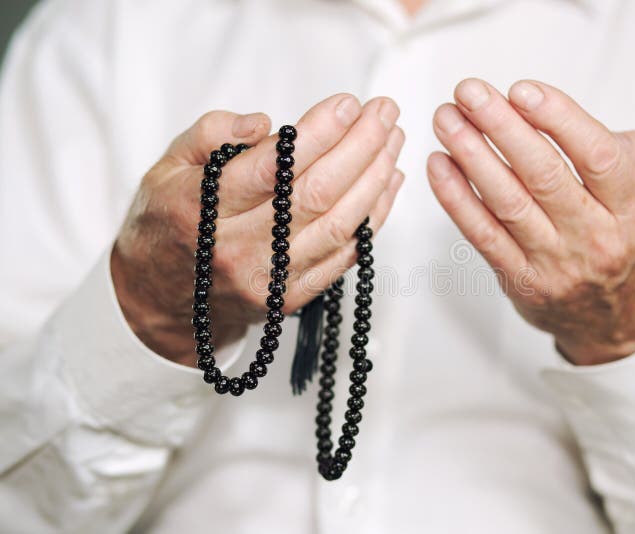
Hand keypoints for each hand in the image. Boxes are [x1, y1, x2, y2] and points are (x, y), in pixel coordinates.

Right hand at [112, 95, 404, 365]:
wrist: (160, 296)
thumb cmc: (168, 220)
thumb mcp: (167, 166)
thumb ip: (210, 135)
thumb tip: (263, 124)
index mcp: (200, 210)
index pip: (272, 168)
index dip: (318, 134)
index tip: (349, 104)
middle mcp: (236, 248)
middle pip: (314, 194)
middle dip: (359, 148)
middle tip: (384, 112)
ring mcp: (267, 278)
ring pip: (337, 226)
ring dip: (374, 180)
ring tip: (392, 141)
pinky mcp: (290, 297)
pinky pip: (343, 257)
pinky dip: (373, 218)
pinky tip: (387, 183)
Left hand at [428, 79, 634, 365]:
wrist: (623, 322)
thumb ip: (632, 152)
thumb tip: (571, 120)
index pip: (597, 155)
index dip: (557, 118)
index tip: (521, 90)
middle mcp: (598, 239)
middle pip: (543, 175)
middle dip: (500, 127)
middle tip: (469, 92)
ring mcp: (556, 264)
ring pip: (507, 203)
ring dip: (471, 156)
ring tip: (447, 120)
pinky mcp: (522, 282)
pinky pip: (483, 236)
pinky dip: (457, 199)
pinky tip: (440, 166)